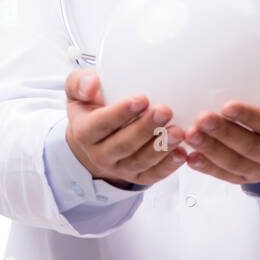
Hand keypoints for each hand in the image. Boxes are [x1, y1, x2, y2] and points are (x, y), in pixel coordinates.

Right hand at [64, 70, 186, 188]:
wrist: (94, 138)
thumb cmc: (91, 108)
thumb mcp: (77, 91)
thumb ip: (79, 82)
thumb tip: (91, 86)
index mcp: (84, 132)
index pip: (100, 124)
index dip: (120, 113)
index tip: (141, 99)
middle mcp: (100, 154)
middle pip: (123, 145)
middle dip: (145, 129)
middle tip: (165, 111)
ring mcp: (119, 168)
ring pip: (140, 162)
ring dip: (161, 148)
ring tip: (178, 131)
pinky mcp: (136, 176)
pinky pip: (152, 175)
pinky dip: (168, 166)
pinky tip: (181, 153)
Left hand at [183, 72, 259, 192]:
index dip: (250, 117)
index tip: (227, 106)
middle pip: (250, 148)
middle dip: (224, 134)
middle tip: (202, 118)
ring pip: (235, 164)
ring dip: (211, 151)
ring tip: (190, 134)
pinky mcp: (247, 178)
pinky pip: (226, 176)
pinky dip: (208, 168)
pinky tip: (191, 157)